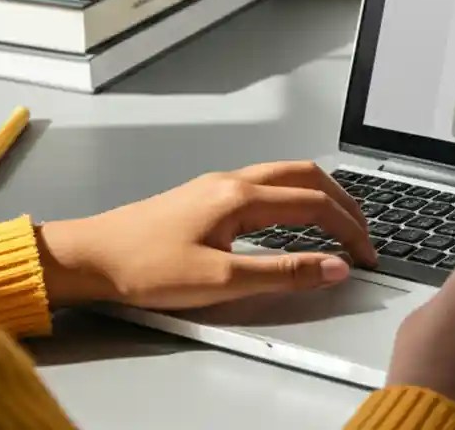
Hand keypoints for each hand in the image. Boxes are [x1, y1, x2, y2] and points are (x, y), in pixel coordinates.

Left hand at [35, 160, 376, 308]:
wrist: (88, 256)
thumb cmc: (144, 268)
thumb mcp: (220, 280)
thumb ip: (283, 273)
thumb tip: (334, 267)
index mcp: (241, 197)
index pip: (316, 204)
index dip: (349, 230)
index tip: (366, 256)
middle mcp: (234, 181)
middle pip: (308, 177)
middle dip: (345, 203)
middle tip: (364, 233)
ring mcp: (220, 184)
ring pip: (288, 175)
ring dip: (322, 195)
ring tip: (340, 222)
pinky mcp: (208, 195)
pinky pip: (268, 184)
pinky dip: (297, 197)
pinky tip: (294, 219)